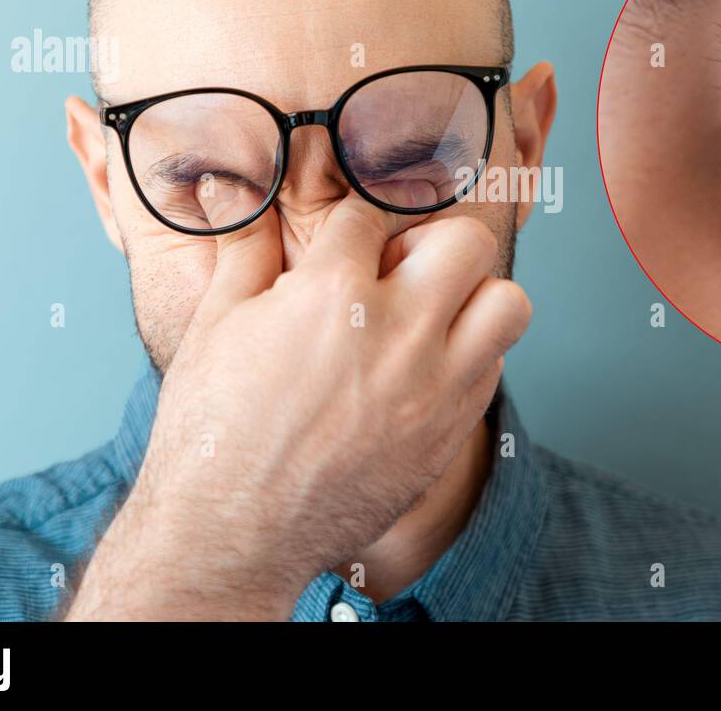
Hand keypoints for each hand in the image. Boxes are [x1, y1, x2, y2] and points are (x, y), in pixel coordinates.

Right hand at [65, 195, 530, 619]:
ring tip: (431, 314)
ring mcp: (433, 386)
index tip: (345, 242)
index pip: (370, 215)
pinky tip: (427, 366)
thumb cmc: (213, 432)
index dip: (352, 226)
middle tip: (397, 268)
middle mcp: (397, 333)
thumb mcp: (216, 325)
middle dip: (430, 243)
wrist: (232, 535)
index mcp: (332, 294)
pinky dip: (472, 355)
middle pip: (464, 241)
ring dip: (474, 297)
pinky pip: (496, 367)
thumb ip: (243, 249)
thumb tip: (232, 186)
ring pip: (507, 303)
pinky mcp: (449, 431)